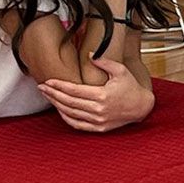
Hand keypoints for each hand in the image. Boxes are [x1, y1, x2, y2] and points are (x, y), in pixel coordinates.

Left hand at [38, 57, 153, 132]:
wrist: (141, 107)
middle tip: (41, 88)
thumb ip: (104, 61)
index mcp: (102, 95)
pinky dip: (66, 118)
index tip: (47, 81)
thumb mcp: (120, 70)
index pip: (73, 90)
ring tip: (48, 96)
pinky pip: (77, 124)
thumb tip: (89, 53)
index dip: (58, 85)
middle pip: (68, 102)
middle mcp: (98, 109)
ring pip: (70, 113)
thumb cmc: (131, 87)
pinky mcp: (99, 128)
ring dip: (57, 105)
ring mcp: (98, 121)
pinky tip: (60, 110)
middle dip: (52, 94)